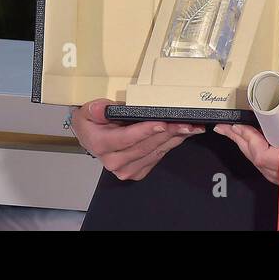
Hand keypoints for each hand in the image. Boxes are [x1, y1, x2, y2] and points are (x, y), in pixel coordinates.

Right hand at [69, 99, 202, 179]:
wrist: (91, 138)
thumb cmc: (92, 123)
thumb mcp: (87, 111)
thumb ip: (95, 109)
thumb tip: (101, 108)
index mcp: (101, 145)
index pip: (127, 138)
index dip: (146, 131)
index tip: (162, 123)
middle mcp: (115, 162)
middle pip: (146, 146)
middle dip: (168, 133)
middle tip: (186, 122)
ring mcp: (127, 170)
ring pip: (155, 152)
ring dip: (175, 139)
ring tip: (191, 127)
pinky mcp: (138, 171)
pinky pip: (158, 157)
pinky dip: (171, 144)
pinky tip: (181, 134)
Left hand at [213, 95, 278, 197]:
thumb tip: (261, 100)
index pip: (265, 158)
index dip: (247, 141)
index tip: (236, 126)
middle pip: (263, 166)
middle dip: (244, 145)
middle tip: (229, 129)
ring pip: (269, 172)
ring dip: (252, 152)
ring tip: (238, 135)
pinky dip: (266, 161)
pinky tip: (256, 148)